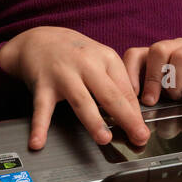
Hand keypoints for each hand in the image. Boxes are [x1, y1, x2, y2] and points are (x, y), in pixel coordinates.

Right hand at [0, 26, 148, 151]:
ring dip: (93, 121)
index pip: (125, 90)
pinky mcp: (42, 84)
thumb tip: (134, 113)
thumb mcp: (100, 59)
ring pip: (81, 100)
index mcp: (106, 58)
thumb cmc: (74, 53)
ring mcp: (63, 74)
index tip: (143, 132)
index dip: (136, 113)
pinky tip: (39, 142)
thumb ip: (117, 82)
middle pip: (109, 94)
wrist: (38, 39)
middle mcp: (86, 64)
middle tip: (138, 136)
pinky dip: (39, 126)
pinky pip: (42, 108)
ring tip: (103, 138)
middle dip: (126, 117)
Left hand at [122, 39, 181, 103]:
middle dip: (153, 78)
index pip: (136, 54)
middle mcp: (178, 47)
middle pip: (159, 50)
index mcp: (161, 53)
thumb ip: (150, 94)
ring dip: (175, 82)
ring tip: (177, 96)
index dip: (130, 73)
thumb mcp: (166, 90)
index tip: (133, 95)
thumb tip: (133, 113)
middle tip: (153, 100)